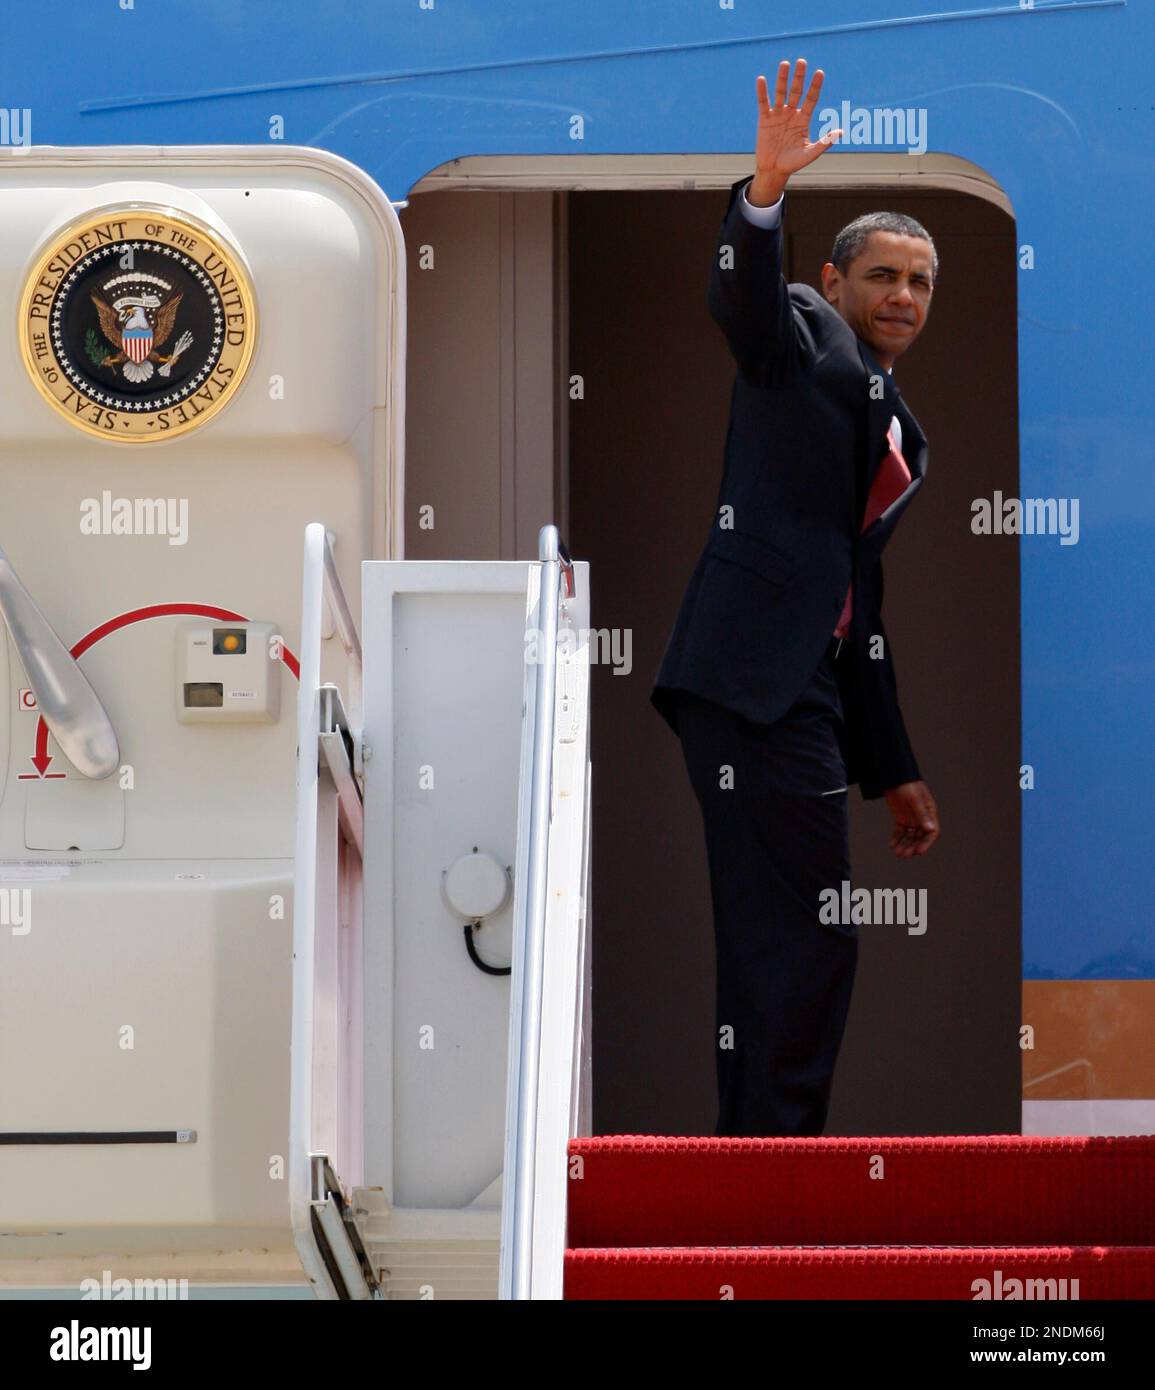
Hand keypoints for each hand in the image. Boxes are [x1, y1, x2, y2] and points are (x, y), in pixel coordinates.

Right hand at [751, 60, 840, 201]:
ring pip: (780, 93)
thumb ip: (824, 143)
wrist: (774, 170)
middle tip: (802, 62)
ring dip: (782, 79)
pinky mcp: (765, 119)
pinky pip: (763, 103)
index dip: (815, 86)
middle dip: (799, 77)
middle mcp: (791, 113)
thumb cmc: (793, 163)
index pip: (811, 99)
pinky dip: (762, 92)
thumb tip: (841, 132)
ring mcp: (778, 115)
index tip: (819, 73)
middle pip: (796, 91)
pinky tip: (761, 80)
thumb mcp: (810, 153)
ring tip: (785, 64)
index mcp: (803, 119)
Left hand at [884, 780, 939, 857]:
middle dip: (913, 846)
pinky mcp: (901, 818)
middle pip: (920, 837)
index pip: (932, 832)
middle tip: (904, 854)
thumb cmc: (907, 785)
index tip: (918, 851)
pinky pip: (900, 831)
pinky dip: (896, 838)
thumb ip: (922, 814)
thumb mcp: (914, 799)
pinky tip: (892, 845)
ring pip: (910, 836)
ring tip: (897, 853)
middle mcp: (922, 818)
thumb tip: (930, 829)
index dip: (926, 843)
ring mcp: (911, 819)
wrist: (893, 777)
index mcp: (930, 812)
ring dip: (904, 845)